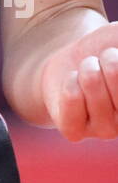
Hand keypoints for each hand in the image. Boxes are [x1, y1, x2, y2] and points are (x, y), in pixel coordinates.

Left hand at [39, 21, 117, 141]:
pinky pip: (71, 97)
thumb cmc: (107, 49)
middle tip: (100, 66)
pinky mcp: (75, 132)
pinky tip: (73, 86)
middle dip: (104, 59)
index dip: (116, 57)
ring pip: (91, 82)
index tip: (114, 55)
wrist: (73, 62)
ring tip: (86, 74)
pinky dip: (69, 82)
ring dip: (85, 69)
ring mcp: (105, 130)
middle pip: (114, 71)